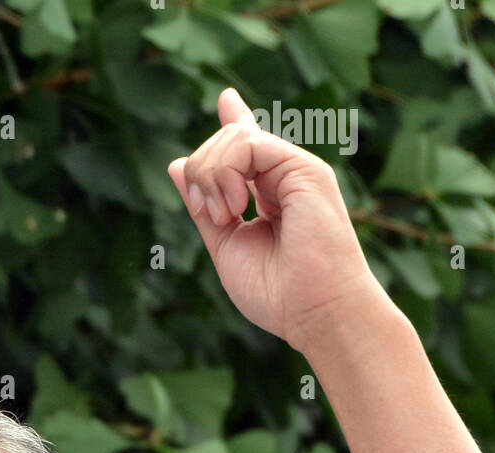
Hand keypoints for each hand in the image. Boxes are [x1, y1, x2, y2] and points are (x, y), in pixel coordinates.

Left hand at [167, 88, 386, 353]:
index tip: (227, 98)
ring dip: (210, 176)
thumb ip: (204, 209)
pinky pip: (247, 142)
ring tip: (225, 215)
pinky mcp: (302, 168)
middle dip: (200, 174)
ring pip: (233, 138)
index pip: (249, 149)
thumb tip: (177, 166)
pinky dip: (225, 172)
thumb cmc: (278, 294)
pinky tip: (233, 205)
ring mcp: (295, 170)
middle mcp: (285, 177)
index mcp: (271, 196)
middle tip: (211, 215)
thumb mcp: (227, 246)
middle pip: (226, 143)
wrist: (317, 312)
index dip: (234, 122)